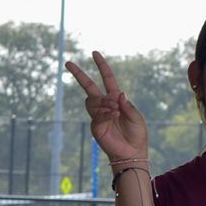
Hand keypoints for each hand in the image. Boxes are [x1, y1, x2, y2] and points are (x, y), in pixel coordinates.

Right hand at [64, 51, 149, 165]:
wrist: (132, 152)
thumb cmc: (137, 134)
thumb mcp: (136, 116)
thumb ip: (127, 105)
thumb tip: (117, 94)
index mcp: (116, 99)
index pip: (106, 78)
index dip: (101, 65)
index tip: (94, 53)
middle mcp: (104, 105)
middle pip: (88, 86)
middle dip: (78, 74)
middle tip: (68, 63)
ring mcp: (98, 116)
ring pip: (91, 100)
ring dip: (104, 102)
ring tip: (116, 111)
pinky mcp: (95, 127)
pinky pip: (97, 115)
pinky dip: (106, 113)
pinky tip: (114, 116)